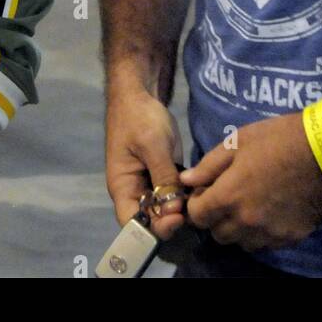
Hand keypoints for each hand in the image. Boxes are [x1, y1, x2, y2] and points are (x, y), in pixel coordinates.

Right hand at [105, 86, 186, 241]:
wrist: (140, 93)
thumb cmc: (139, 118)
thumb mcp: (152, 145)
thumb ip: (163, 177)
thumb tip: (174, 209)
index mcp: (122, 187)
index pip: (132, 223)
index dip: (154, 228)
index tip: (177, 219)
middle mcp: (134, 190)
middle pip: (150, 219)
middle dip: (171, 220)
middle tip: (193, 210)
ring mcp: (148, 182)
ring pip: (163, 207)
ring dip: (179, 209)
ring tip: (199, 202)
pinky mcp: (162, 173)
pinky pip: (171, 193)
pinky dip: (183, 195)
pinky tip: (199, 191)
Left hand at [180, 113, 321, 251]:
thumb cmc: (277, 139)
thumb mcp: (237, 142)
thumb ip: (209, 165)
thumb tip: (187, 181)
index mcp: (229, 196)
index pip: (197, 217)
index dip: (198, 204)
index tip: (206, 193)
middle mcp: (246, 221)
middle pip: (218, 234)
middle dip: (217, 218)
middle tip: (228, 198)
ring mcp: (269, 232)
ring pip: (242, 243)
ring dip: (240, 229)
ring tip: (250, 206)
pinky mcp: (290, 237)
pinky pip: (267, 244)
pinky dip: (262, 233)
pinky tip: (270, 212)